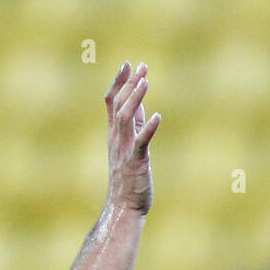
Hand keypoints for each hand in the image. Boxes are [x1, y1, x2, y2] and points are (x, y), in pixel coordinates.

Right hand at [105, 62, 160, 215]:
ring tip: (145, 81)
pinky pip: (141, 142)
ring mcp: (125, 149)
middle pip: (118, 104)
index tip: (127, 64)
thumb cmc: (128, 177)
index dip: (118, 82)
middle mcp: (116, 138)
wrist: (123, 206)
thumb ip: (134, 126)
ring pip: (125, 118)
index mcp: (114, 133)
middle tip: (141, 66)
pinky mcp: (136, 161)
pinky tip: (157, 116)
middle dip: (129, 84)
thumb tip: (142, 105)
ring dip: (135, 98)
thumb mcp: (129, 146)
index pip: (111, 102)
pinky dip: (148, 128)